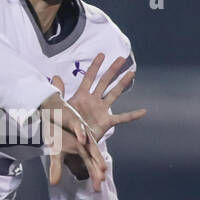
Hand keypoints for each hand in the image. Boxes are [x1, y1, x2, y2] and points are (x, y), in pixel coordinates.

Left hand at [49, 54, 145, 185]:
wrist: (70, 145)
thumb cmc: (63, 128)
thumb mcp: (58, 109)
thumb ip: (58, 93)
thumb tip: (55, 77)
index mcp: (81, 96)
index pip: (89, 78)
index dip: (95, 66)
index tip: (101, 54)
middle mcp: (93, 101)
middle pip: (104, 82)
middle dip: (112, 70)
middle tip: (121, 58)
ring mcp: (101, 111)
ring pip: (114, 94)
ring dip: (122, 84)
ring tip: (131, 73)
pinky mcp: (106, 122)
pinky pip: (122, 118)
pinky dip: (133, 115)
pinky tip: (143, 111)